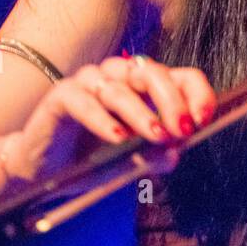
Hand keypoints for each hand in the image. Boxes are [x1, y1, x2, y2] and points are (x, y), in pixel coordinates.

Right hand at [4, 54, 217, 181]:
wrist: (43, 171)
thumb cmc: (92, 159)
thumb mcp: (132, 162)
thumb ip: (155, 155)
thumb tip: (177, 152)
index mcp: (144, 87)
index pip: (180, 76)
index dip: (196, 94)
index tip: (203, 120)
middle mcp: (119, 77)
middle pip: (152, 73)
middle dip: (171, 101)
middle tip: (181, 129)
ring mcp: (89, 83)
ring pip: (119, 87)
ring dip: (141, 113)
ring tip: (156, 136)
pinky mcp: (61, 96)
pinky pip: (83, 101)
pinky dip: (102, 119)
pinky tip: (117, 137)